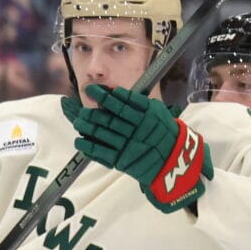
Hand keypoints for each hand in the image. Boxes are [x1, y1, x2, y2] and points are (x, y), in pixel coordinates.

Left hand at [64, 85, 211, 211]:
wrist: (171, 158)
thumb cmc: (161, 130)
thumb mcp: (156, 112)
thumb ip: (137, 102)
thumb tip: (114, 92)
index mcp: (146, 115)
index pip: (123, 103)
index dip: (106, 96)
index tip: (93, 90)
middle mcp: (136, 129)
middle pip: (110, 119)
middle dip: (93, 112)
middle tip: (82, 109)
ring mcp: (128, 145)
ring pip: (103, 134)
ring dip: (87, 127)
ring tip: (79, 121)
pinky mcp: (121, 160)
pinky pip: (101, 152)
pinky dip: (88, 146)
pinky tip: (79, 140)